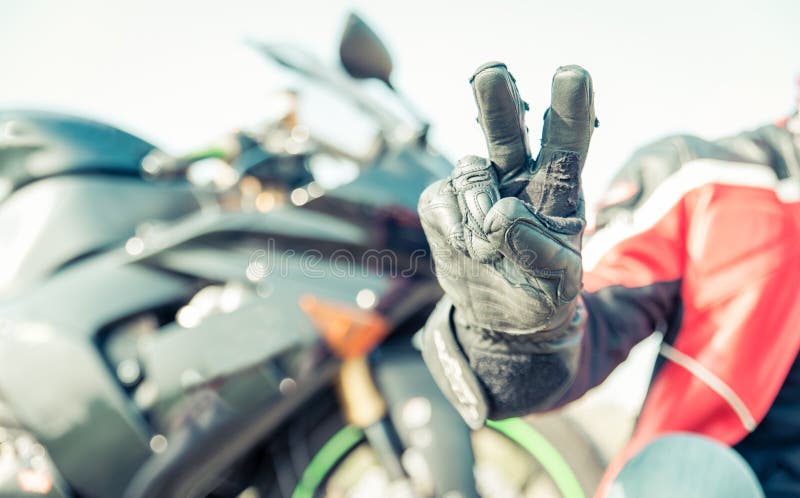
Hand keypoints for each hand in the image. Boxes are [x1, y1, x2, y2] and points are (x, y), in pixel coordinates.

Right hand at [418, 62, 594, 424]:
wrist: (500, 318)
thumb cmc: (541, 294)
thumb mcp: (560, 285)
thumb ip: (542, 253)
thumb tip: (501, 215)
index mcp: (557, 189)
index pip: (566, 141)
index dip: (569, 109)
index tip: (571, 75)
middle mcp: (516, 177)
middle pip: (508, 130)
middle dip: (499, 100)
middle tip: (491, 73)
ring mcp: (477, 186)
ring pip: (470, 172)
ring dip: (476, 207)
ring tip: (487, 247)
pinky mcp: (441, 201)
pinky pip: (440, 200)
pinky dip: (450, 226)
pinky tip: (464, 245)